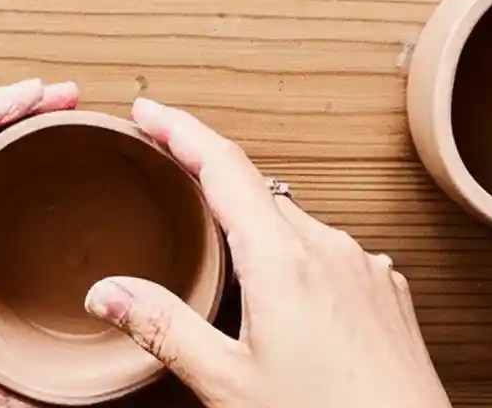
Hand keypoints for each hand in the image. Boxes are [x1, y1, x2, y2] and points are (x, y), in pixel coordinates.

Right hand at [84, 98, 451, 407]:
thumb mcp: (227, 382)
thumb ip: (164, 328)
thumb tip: (106, 291)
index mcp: (283, 260)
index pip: (222, 165)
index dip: (179, 129)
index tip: (148, 110)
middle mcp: (329, 249)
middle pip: (256, 191)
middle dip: (208, 182)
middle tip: (167, 175)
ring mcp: (364, 267)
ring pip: (294, 223)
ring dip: (254, 228)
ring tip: (220, 255)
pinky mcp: (385, 292)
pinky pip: (329, 252)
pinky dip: (295, 257)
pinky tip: (284, 296)